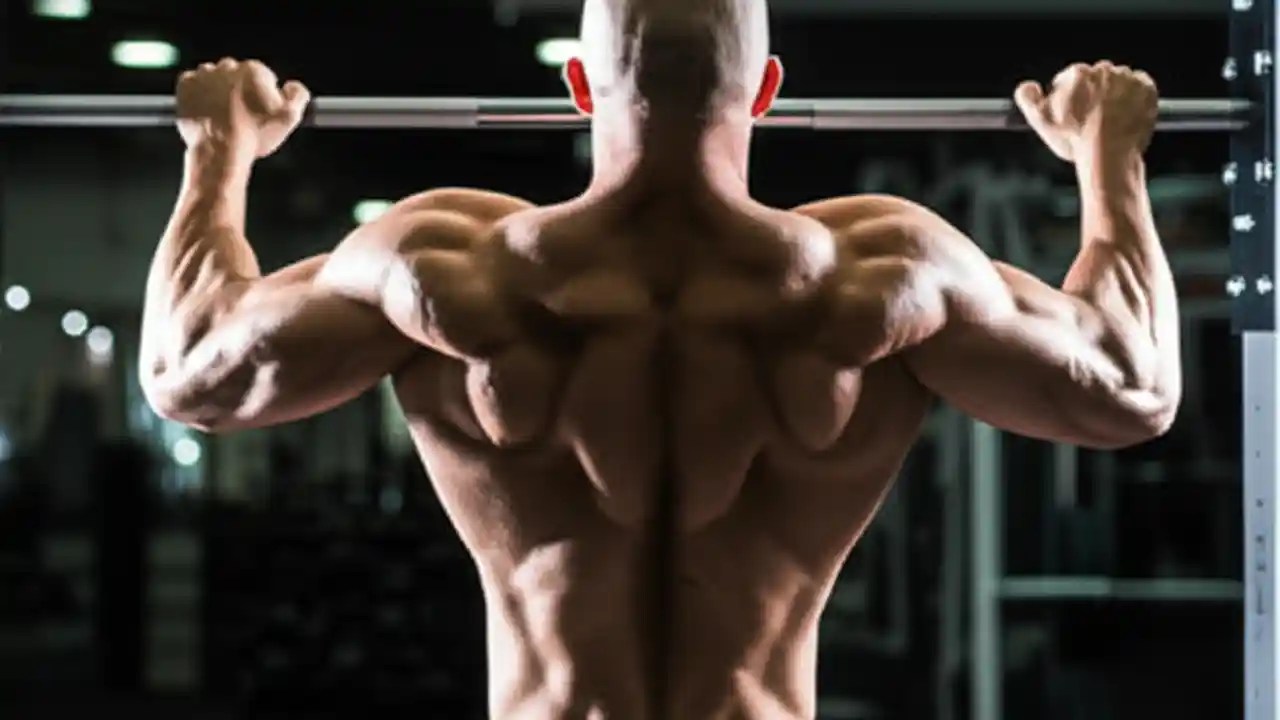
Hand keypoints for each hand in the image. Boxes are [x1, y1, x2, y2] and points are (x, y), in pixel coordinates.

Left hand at [175, 58, 310, 158]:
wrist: (219, 151)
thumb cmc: (255, 136)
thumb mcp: (290, 118)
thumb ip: (298, 96)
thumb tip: (292, 85)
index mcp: (254, 70)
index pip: (263, 76)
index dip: (263, 95)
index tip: (260, 111)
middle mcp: (228, 66)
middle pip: (237, 74)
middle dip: (240, 89)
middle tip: (240, 113)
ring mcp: (204, 74)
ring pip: (215, 77)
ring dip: (219, 90)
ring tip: (222, 113)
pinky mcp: (186, 84)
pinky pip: (194, 82)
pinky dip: (199, 93)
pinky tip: (207, 110)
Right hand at [1014, 61, 1157, 163]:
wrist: (1110, 155)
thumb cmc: (1074, 140)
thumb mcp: (1039, 121)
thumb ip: (1026, 98)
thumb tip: (1027, 86)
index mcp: (1077, 73)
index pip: (1069, 79)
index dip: (1068, 98)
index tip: (1073, 115)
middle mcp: (1104, 69)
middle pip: (1095, 79)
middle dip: (1093, 94)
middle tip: (1091, 119)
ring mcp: (1128, 78)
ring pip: (1118, 82)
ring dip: (1114, 95)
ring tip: (1109, 120)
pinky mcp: (1148, 88)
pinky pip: (1140, 86)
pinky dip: (1135, 97)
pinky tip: (1125, 115)